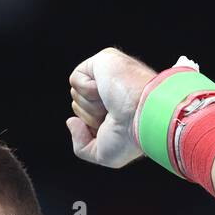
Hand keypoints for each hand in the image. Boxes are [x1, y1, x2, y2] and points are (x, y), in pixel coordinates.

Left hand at [65, 47, 157, 168]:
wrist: (144, 117)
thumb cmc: (131, 137)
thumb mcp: (104, 155)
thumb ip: (81, 145)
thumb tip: (71, 122)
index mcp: (117, 110)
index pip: (87, 119)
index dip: (93, 128)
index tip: (115, 128)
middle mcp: (113, 92)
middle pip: (79, 107)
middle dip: (90, 117)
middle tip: (112, 115)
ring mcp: (109, 75)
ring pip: (76, 94)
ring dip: (90, 105)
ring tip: (112, 103)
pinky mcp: (103, 60)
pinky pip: (75, 79)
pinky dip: (87, 89)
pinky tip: (106, 90)